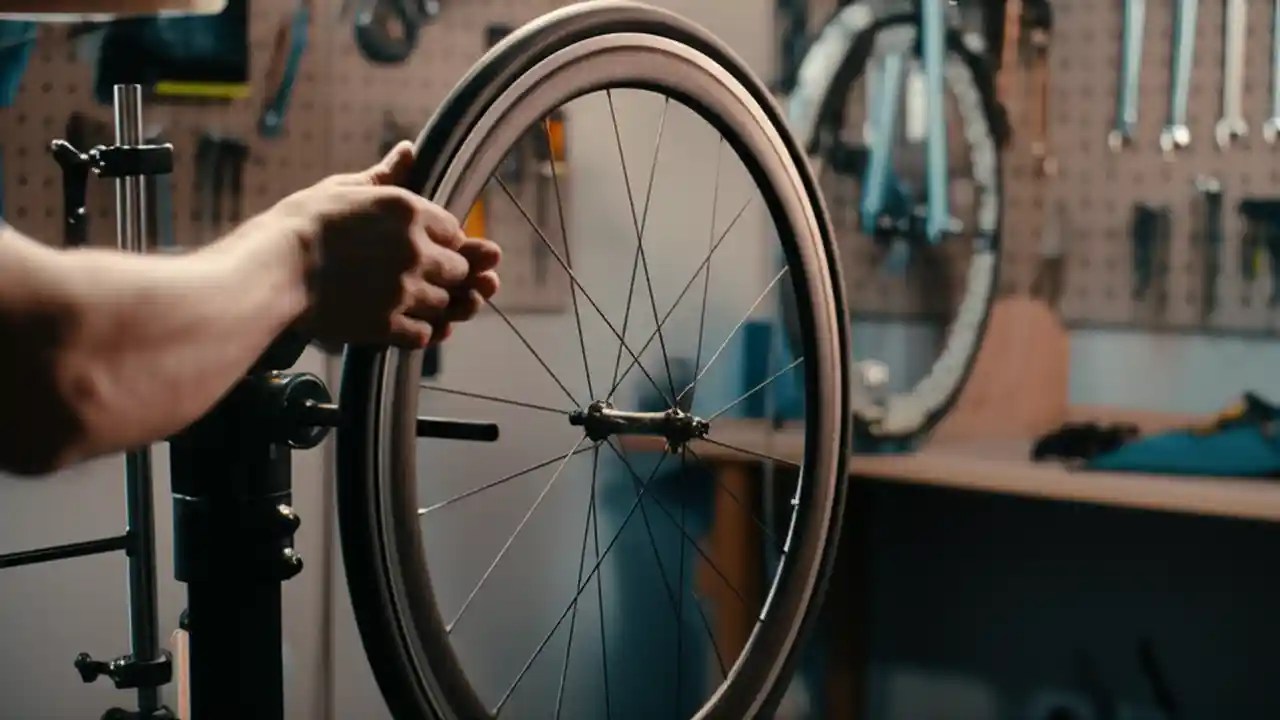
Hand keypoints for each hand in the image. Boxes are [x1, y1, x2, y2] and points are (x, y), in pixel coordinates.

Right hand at [271, 141, 500, 347]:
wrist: (271, 268)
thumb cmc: (302, 223)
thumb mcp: (344, 188)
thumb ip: (385, 175)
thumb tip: (409, 150)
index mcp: (409, 211)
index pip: (453, 230)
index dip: (440, 240)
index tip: (422, 245)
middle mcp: (415, 250)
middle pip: (457, 269)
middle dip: (443, 273)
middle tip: (413, 274)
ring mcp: (404, 290)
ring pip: (444, 303)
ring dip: (430, 303)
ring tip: (400, 296)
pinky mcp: (387, 324)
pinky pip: (424, 334)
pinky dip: (416, 331)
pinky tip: (397, 321)